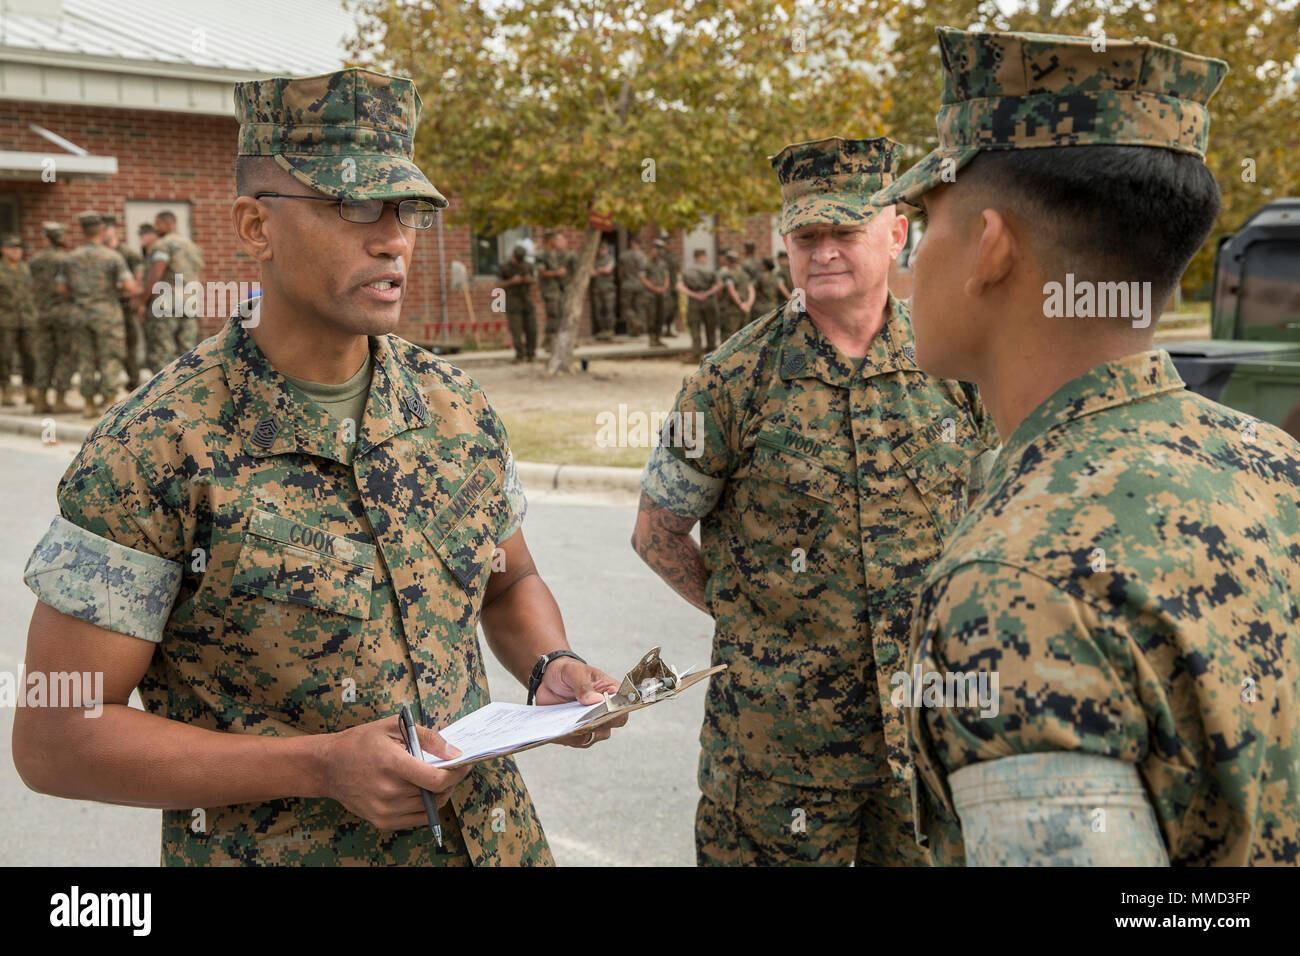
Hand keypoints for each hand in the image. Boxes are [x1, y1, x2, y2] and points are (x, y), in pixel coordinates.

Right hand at [319, 714, 471, 829]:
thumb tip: (454, 753)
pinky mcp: (381, 821)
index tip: (464, 763)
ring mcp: (384, 809)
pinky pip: (417, 819)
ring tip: (437, 778)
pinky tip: (423, 791)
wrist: (327, 766)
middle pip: (436, 794)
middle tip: (453, 768)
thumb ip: (428, 738)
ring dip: (440, 794)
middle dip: (451, 780)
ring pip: (429, 807)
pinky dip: (426, 806)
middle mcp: (388, 791)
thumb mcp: (393, 727)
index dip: (457, 773)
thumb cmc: (360, 742)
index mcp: (392, 764)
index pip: (436, 779)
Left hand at [536, 658, 628, 748]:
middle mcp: (606, 709)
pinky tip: (559, 732)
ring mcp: (593, 722)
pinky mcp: (579, 731)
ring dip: (582, 733)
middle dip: (598, 723)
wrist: (546, 679)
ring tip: (567, 727)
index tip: (601, 710)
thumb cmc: (566, 671)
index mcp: (611, 691)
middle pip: (612, 723)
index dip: (616, 710)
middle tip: (581, 720)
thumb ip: (583, 685)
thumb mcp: (573, 672)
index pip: (623, 705)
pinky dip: (569, 738)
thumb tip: (596, 700)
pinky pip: (578, 741)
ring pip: (595, 735)